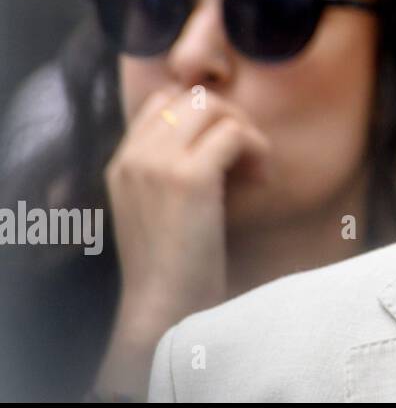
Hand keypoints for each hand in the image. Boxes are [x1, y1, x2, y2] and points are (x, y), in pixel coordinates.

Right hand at [91, 85, 270, 398]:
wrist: (164, 311)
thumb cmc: (176, 267)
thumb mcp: (162, 208)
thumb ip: (173, 169)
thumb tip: (221, 134)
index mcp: (122, 162)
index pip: (165, 99)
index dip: (206, 115)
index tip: (227, 151)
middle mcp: (133, 156)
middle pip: (194, 97)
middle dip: (231, 119)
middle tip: (249, 159)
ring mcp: (157, 163)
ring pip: (214, 107)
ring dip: (246, 131)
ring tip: (255, 171)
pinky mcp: (188, 178)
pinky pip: (235, 134)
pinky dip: (257, 151)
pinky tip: (261, 181)